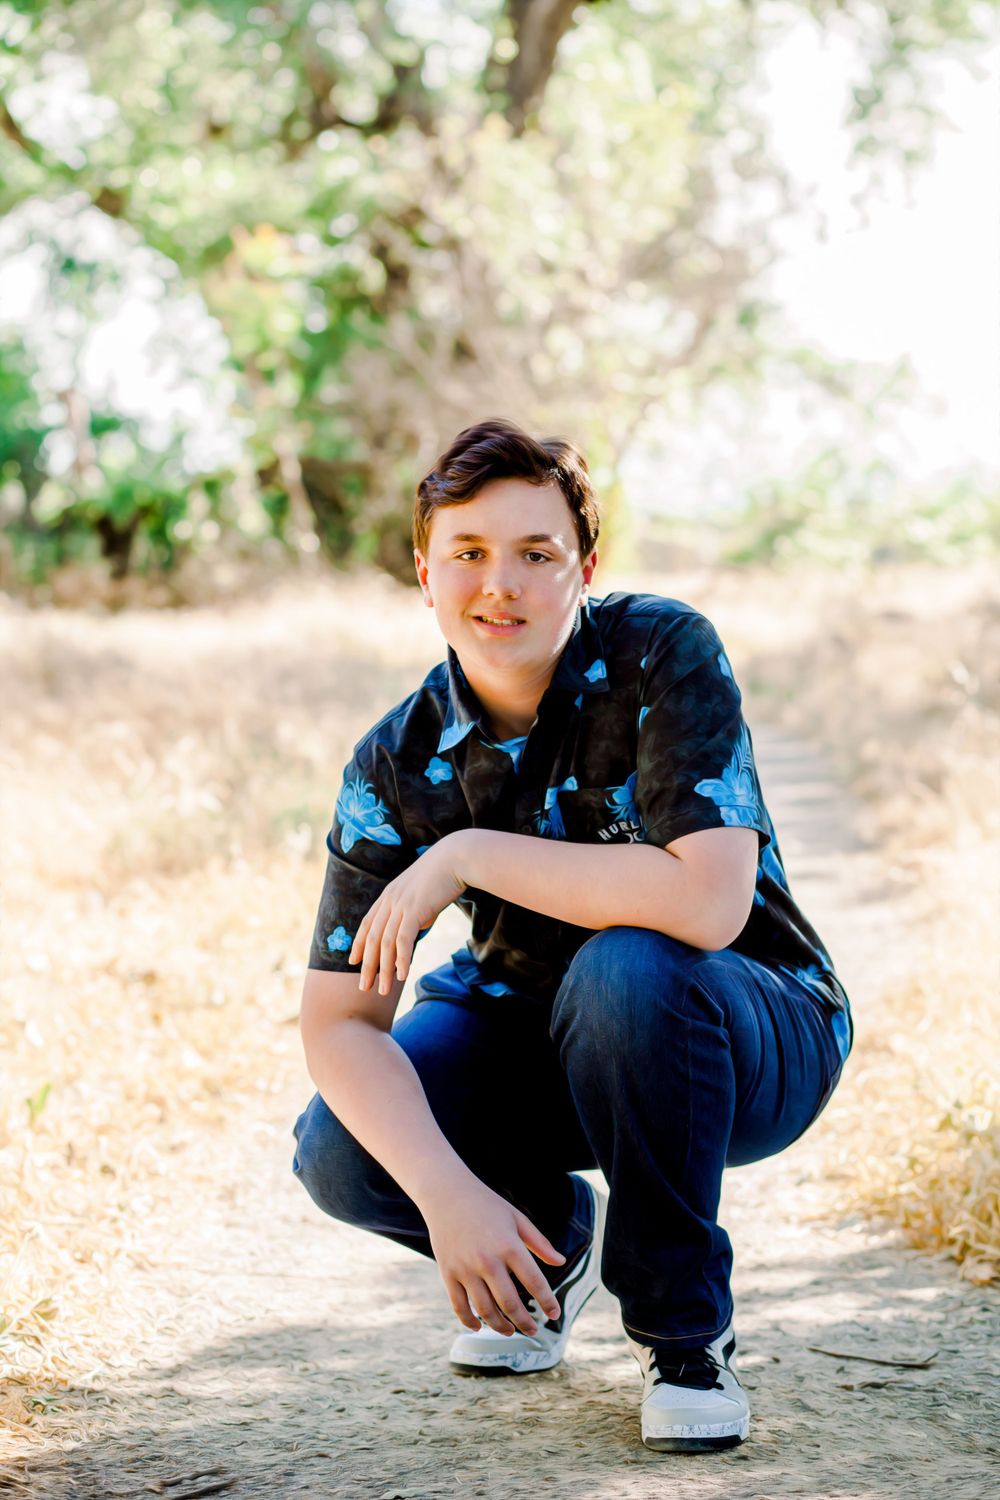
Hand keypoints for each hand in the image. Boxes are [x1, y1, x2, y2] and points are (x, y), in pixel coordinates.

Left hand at [349, 833, 467, 994]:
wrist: (455, 858)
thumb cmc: (443, 876)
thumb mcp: (422, 895)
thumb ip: (413, 913)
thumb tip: (414, 929)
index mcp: (388, 896)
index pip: (367, 924)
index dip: (359, 944)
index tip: (353, 961)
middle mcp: (390, 901)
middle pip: (373, 938)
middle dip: (367, 965)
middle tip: (364, 987)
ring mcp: (401, 905)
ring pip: (386, 943)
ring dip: (383, 969)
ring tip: (383, 990)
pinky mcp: (415, 910)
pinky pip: (403, 940)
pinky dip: (401, 960)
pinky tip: (402, 975)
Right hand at [420, 1177, 565, 1336]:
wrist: (446, 1193)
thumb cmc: (486, 1205)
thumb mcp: (517, 1218)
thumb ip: (539, 1243)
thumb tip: (561, 1262)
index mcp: (509, 1246)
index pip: (534, 1282)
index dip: (547, 1302)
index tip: (554, 1315)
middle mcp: (487, 1260)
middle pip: (510, 1304)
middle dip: (525, 1322)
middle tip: (534, 1330)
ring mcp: (465, 1269)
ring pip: (485, 1310)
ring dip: (500, 1326)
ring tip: (510, 1331)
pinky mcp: (447, 1273)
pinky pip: (459, 1306)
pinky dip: (469, 1321)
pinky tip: (479, 1326)